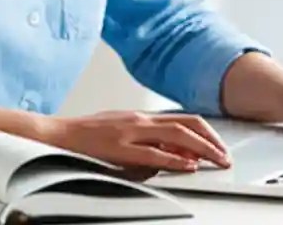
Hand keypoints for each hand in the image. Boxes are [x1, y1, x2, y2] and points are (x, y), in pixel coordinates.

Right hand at [39, 111, 231, 172]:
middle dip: (212, 141)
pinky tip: (188, 166)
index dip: (206, 133)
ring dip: (202, 149)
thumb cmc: (86, 136)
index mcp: (142, 117)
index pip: (184, 119)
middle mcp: (140, 120)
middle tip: (224, 157)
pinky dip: (175, 159)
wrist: (58, 134)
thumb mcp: (122, 135)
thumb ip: (146, 143)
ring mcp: (131, 132)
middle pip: (188, 124)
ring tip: (215, 161)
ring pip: (177, 135)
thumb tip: (172, 156)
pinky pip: (153, 153)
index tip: (219, 147)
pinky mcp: (120, 147)